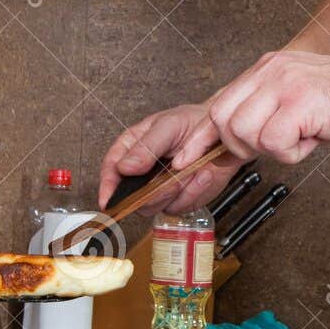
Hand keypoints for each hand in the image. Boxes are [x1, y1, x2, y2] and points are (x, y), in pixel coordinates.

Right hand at [97, 103, 245, 213]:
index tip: (109, 200)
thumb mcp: (168, 125)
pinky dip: (194, 192)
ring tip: (191, 169)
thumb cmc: (192, 122)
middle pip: (132, 197)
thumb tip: (124, 167)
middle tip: (172, 177)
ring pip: (156, 205)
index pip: (111, 170)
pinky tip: (202, 174)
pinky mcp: (180, 198)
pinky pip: (181, 206)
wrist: (221, 133)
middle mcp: (143, 173)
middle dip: (152, 191)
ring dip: (176, 190)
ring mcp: (161, 188)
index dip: (108, 187)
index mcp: (132, 149)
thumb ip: (146, 147)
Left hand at [172, 51, 329, 168]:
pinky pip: (273, 142)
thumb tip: (237, 136)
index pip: (219, 102)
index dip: (201, 135)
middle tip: (276, 145)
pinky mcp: (300, 102)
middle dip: (240, 146)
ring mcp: (285, 83)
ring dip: (272, 148)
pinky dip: (292, 153)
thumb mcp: (299, 97)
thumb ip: (267, 108)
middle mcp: (271, 71)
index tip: (187, 156)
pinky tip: (313, 139)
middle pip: (223, 119)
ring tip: (301, 139)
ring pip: (244, 132)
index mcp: (268, 68)